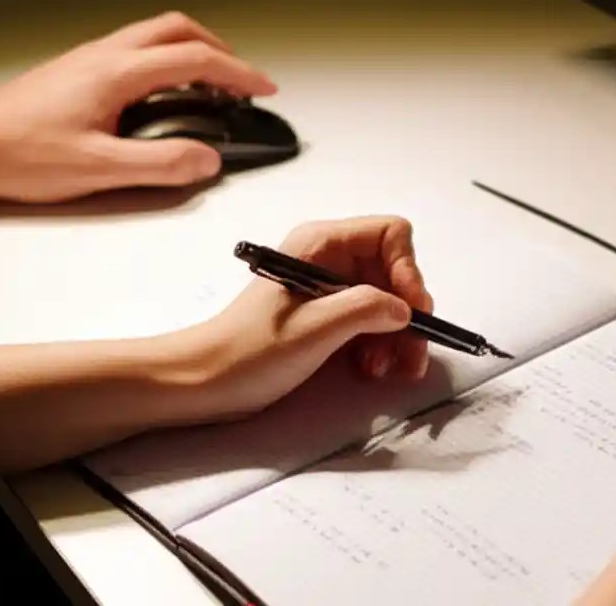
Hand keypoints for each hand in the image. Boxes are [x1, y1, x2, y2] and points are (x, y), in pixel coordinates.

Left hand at [0, 11, 275, 202]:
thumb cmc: (19, 153)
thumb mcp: (99, 169)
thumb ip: (160, 165)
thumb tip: (205, 160)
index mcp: (117, 73)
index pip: (196, 60)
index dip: (239, 73)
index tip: (263, 88)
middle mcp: (105, 56)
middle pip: (179, 30)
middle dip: (221, 50)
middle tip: (241, 80)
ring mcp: (91, 59)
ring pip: (156, 35)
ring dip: (194, 53)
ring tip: (212, 85)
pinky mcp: (80, 70)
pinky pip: (136, 50)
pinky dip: (167, 63)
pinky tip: (165, 94)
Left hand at [177, 216, 434, 421]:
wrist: (205, 381)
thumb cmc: (248, 351)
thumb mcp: (312, 329)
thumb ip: (364, 310)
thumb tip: (405, 309)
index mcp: (322, 245)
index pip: (390, 235)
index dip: (408, 270)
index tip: (410, 311)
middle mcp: (330, 259)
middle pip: (395, 272)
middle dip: (407, 313)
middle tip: (410, 353)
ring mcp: (330, 288)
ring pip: (388, 301)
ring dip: (397, 336)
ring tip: (385, 369)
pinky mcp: (328, 316)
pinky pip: (371, 321)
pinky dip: (380, 345)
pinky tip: (370, 368)